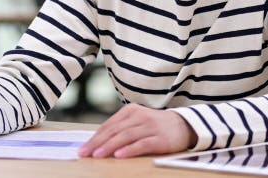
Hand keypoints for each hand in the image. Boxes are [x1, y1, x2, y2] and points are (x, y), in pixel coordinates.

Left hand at [77, 103, 196, 158]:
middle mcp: (139, 116)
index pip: (108, 125)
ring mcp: (149, 126)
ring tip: (97, 155)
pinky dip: (129, 150)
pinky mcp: (160, 138)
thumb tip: (98, 142)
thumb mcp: (137, 121)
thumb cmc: (155, 126)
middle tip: (84, 153)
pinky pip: (142, 144)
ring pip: (125, 137)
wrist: (184, 125)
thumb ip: (121, 129)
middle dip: (97, 143)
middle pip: (114, 131)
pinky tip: (119, 155)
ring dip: (109, 146)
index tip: (83, 148)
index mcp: (130, 111)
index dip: (94, 137)